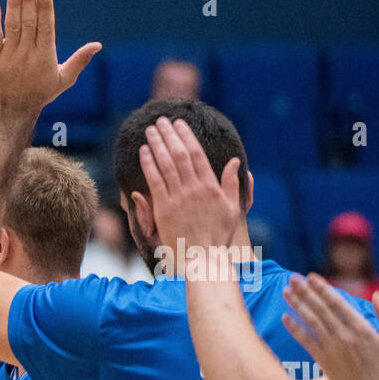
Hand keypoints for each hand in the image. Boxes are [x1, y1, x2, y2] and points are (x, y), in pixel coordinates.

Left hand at [0, 0, 99, 118]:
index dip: (44, 10)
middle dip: (29, 2)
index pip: (45, 29)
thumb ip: (79, 60)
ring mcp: (9, 58)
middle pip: (28, 24)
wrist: (13, 110)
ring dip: (13, 7)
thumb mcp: (64, 79)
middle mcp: (27, 56)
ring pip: (12, 28)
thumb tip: (98, 45)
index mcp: (45, 58)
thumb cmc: (41, 93)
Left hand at [138, 116, 240, 257]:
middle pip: (180, 154)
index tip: (178, 124)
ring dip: (157, 145)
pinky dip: (149, 164)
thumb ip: (230, 184)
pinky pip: (155, 181)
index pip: (197, 155)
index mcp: (211, 187)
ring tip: (150, 130)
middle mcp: (195, 189)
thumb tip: (235, 161)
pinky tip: (143, 151)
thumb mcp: (232, 208)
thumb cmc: (217, 236)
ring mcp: (178, 198)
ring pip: (167, 164)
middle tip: (160, 121)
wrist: (202, 258)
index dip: (186, 137)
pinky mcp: (164, 209)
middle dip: (169, 135)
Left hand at [283, 274, 378, 379]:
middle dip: (305, 292)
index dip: (322, 288)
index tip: (311, 276)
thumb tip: (377, 294)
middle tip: (292, 278)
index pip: (337, 303)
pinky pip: (305, 342)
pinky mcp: (323, 361)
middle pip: (320, 309)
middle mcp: (344, 336)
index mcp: (362, 328)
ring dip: (297, 305)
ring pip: (310, 322)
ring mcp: (331, 349)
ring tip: (285, 291)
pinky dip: (294, 329)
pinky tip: (285, 317)